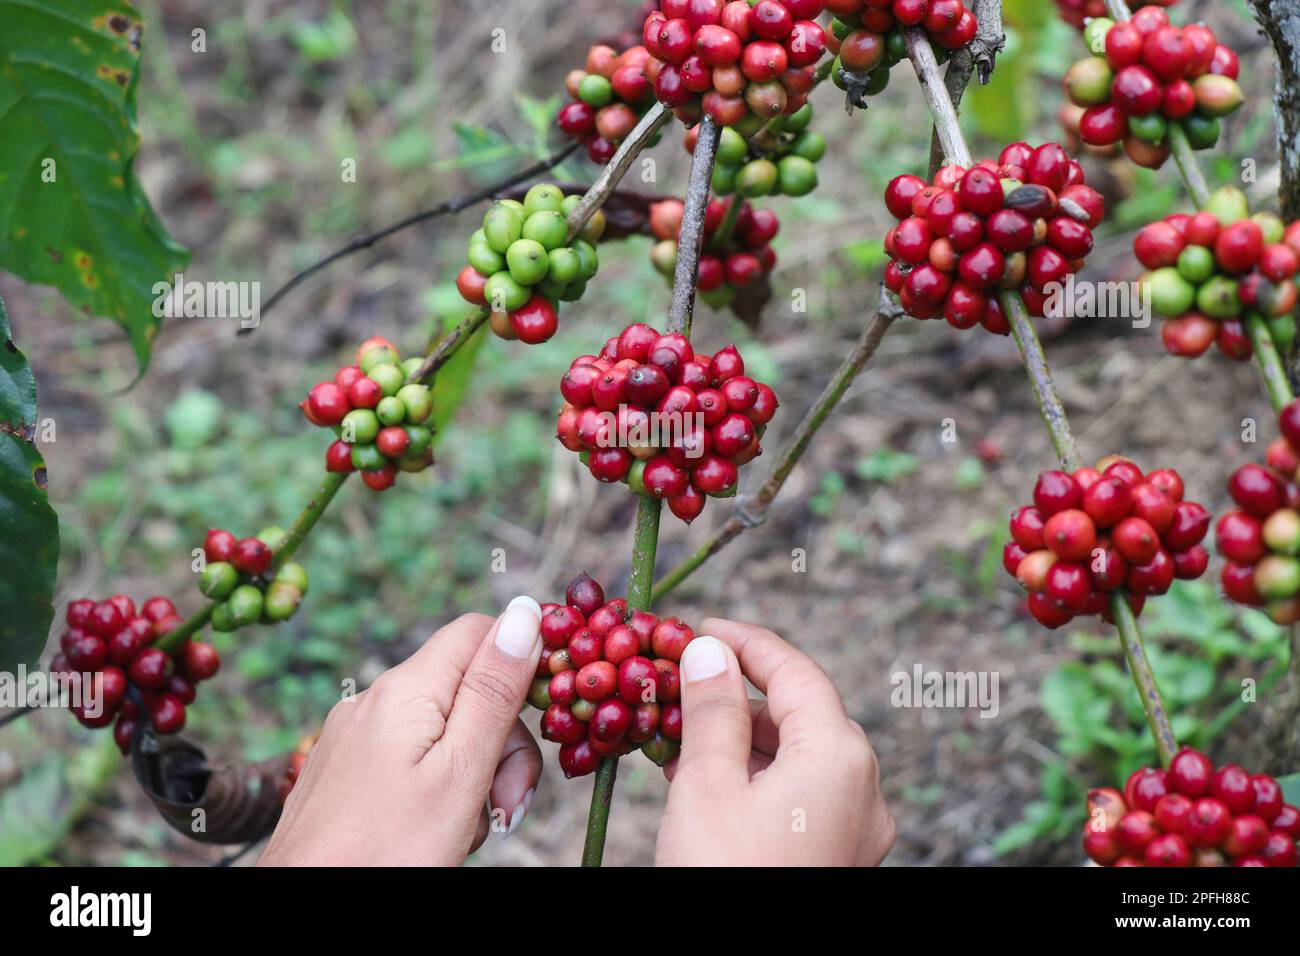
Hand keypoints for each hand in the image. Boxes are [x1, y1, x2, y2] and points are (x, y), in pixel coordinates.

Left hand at [259, 597, 544, 865]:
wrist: (306, 910)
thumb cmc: (386, 852)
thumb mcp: (461, 771)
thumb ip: (494, 690)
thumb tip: (524, 611)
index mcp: (406, 689)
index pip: (481, 631)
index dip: (523, 663)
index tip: (545, 718)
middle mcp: (375, 701)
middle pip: (467, 689)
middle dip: (502, 742)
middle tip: (507, 805)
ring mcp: (356, 736)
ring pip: (444, 731)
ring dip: (474, 775)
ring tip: (467, 830)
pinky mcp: (346, 770)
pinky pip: (412, 760)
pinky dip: (438, 790)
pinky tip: (436, 831)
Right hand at [655, 619, 894, 865]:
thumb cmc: (724, 877)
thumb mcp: (707, 786)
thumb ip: (713, 711)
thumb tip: (710, 653)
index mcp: (839, 759)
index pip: (796, 672)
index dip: (746, 644)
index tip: (702, 629)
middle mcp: (863, 791)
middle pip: (800, 715)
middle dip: (739, 699)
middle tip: (683, 691)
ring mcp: (856, 830)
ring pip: (799, 759)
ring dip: (743, 744)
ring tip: (682, 745)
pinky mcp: (839, 857)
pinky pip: (800, 798)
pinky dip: (758, 781)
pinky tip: (708, 787)